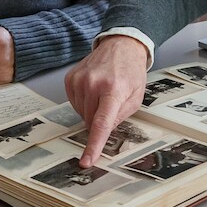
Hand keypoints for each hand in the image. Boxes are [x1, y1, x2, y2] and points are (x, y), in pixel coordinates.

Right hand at [64, 35, 149, 166]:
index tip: (86, 160)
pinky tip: (92, 90)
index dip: (93, 144)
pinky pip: (74, 103)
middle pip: (89, 121)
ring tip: (103, 93)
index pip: (101, 123)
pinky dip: (83, 102)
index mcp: (114, 90)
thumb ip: (121, 117)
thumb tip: (103, 132)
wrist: (120, 46)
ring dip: (91, 110)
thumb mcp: (136, 97)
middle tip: (111, 104)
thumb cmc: (130, 72)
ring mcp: (79, 80)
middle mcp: (93, 84)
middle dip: (99, 120)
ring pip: (81, 113)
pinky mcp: (70, 78)